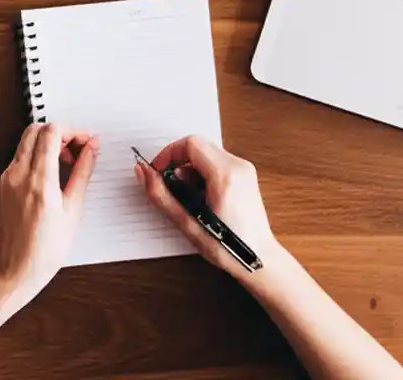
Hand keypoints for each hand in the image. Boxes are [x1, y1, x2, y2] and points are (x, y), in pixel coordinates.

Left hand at [0, 123, 98, 305]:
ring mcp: (8, 178)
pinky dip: (39, 153)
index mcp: (39, 181)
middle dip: (61, 132)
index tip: (86, 141)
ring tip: (67, 161)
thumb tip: (91, 149)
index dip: (73, 131)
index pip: (52, 132)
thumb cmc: (44, 249)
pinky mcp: (4, 183)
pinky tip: (53, 171)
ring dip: (49, 141)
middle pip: (37, 129)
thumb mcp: (73, 210)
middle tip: (77, 147)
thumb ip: (82, 172)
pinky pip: (21, 155)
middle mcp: (19, 175)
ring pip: (27, 140)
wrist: (16, 269)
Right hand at [134, 136, 279, 278]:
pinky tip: (201, 199)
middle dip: (178, 164)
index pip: (190, 143)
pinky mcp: (244, 175)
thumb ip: (161, 194)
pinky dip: (202, 175)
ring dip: (189, 171)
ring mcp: (244, 169)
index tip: (157, 172)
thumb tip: (143, 172)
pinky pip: (216, 163)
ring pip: (206, 154)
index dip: (168, 154)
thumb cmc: (228, 248)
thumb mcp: (187, 223)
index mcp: (226, 175)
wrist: (260, 259)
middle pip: (197, 147)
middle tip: (171, 189)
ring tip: (188, 199)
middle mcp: (238, 166)